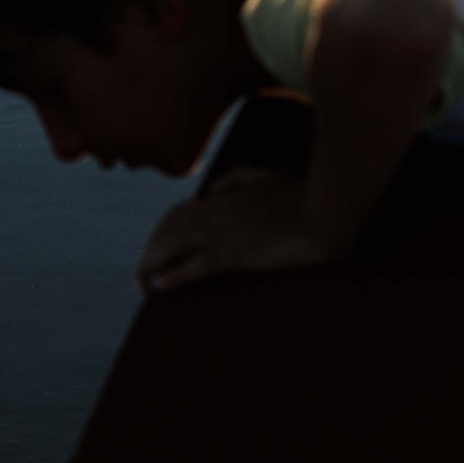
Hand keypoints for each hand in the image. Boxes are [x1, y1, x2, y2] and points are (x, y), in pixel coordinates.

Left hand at [137, 166, 330, 292]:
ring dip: (151, 266)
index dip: (161, 233)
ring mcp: (222, 233)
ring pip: (172, 247)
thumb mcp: (267, 176)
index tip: (155, 249)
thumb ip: (238, 177)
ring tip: (142, 285)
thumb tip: (214, 187)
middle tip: (141, 274)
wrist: (322, 216)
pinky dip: (173, 276)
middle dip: (149, 252)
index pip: (178, 213)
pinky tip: (160, 286)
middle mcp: (215, 212)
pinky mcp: (233, 254)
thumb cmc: (302, 196)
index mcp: (222, 196)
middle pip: (167, 231)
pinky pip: (193, 266)